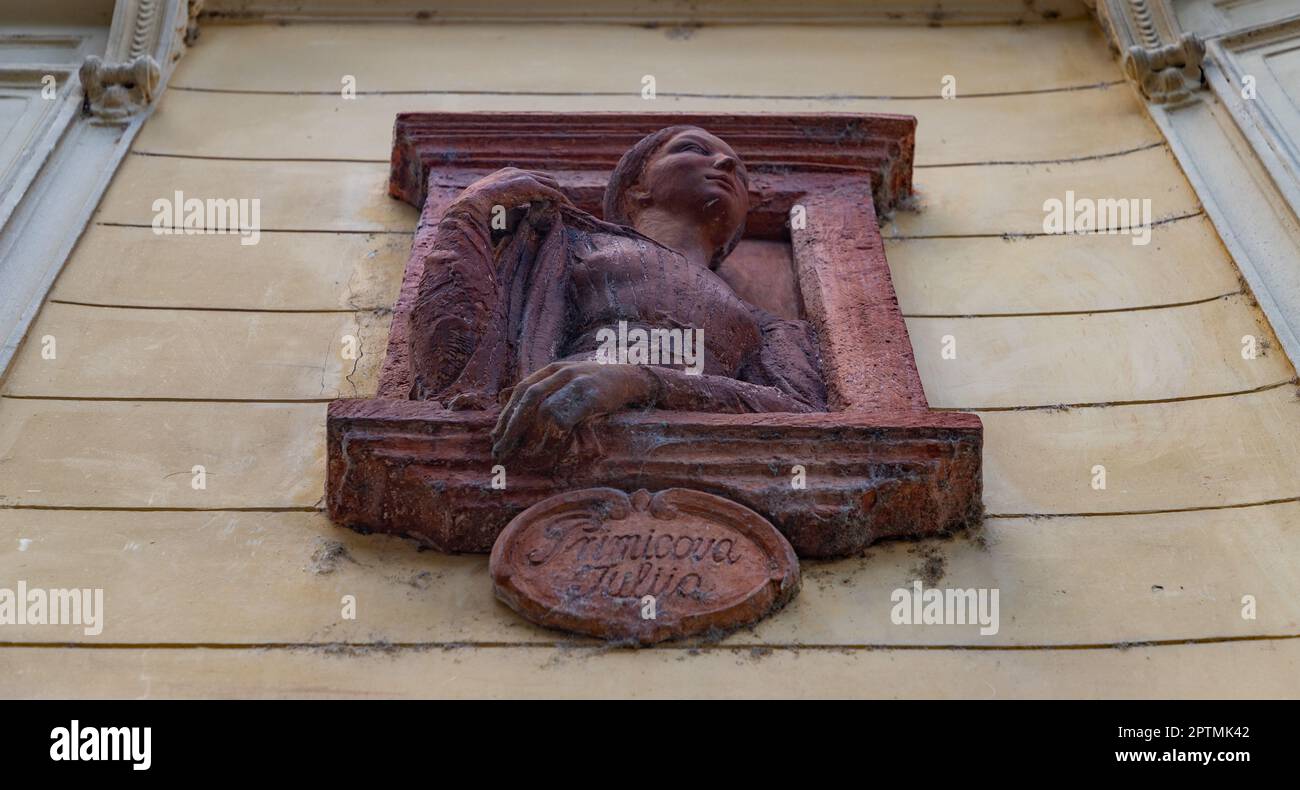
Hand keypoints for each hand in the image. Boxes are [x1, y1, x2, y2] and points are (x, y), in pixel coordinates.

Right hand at [458, 167, 568, 213]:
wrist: (471, 204)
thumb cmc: (474, 210)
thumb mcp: (489, 207)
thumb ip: (501, 209)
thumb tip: (506, 222)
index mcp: (505, 175)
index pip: (529, 178)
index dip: (539, 189)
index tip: (546, 201)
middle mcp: (516, 172)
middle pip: (544, 178)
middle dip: (553, 190)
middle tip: (561, 205)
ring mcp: (523, 177)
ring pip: (551, 184)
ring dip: (558, 196)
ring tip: (566, 210)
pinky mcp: (531, 186)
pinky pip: (552, 193)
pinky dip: (560, 201)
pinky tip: (566, 210)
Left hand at [491, 362, 653, 464]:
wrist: (633, 379)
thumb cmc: (599, 387)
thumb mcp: (571, 383)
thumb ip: (549, 392)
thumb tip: (518, 415)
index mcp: (554, 369)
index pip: (522, 389)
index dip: (506, 414)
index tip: (496, 436)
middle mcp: (563, 372)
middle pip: (528, 398)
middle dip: (511, 426)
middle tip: (501, 450)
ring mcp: (578, 383)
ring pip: (544, 409)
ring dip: (530, 436)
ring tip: (523, 456)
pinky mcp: (591, 396)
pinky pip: (565, 419)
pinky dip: (553, 437)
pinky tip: (548, 452)